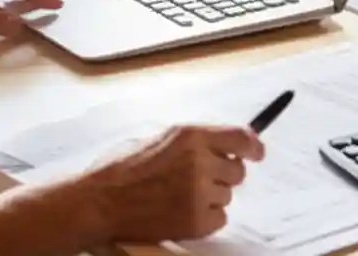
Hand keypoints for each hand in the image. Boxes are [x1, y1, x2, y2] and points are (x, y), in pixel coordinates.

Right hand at [82, 124, 265, 242]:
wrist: (100, 201)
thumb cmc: (124, 167)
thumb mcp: (161, 138)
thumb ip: (196, 140)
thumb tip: (230, 144)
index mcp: (191, 135)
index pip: (242, 138)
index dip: (254, 147)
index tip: (256, 153)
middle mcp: (200, 162)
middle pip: (237, 171)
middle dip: (223, 174)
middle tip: (197, 178)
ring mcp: (199, 193)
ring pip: (227, 195)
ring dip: (210, 196)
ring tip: (178, 195)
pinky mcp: (197, 221)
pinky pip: (220, 218)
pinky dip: (205, 217)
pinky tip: (179, 211)